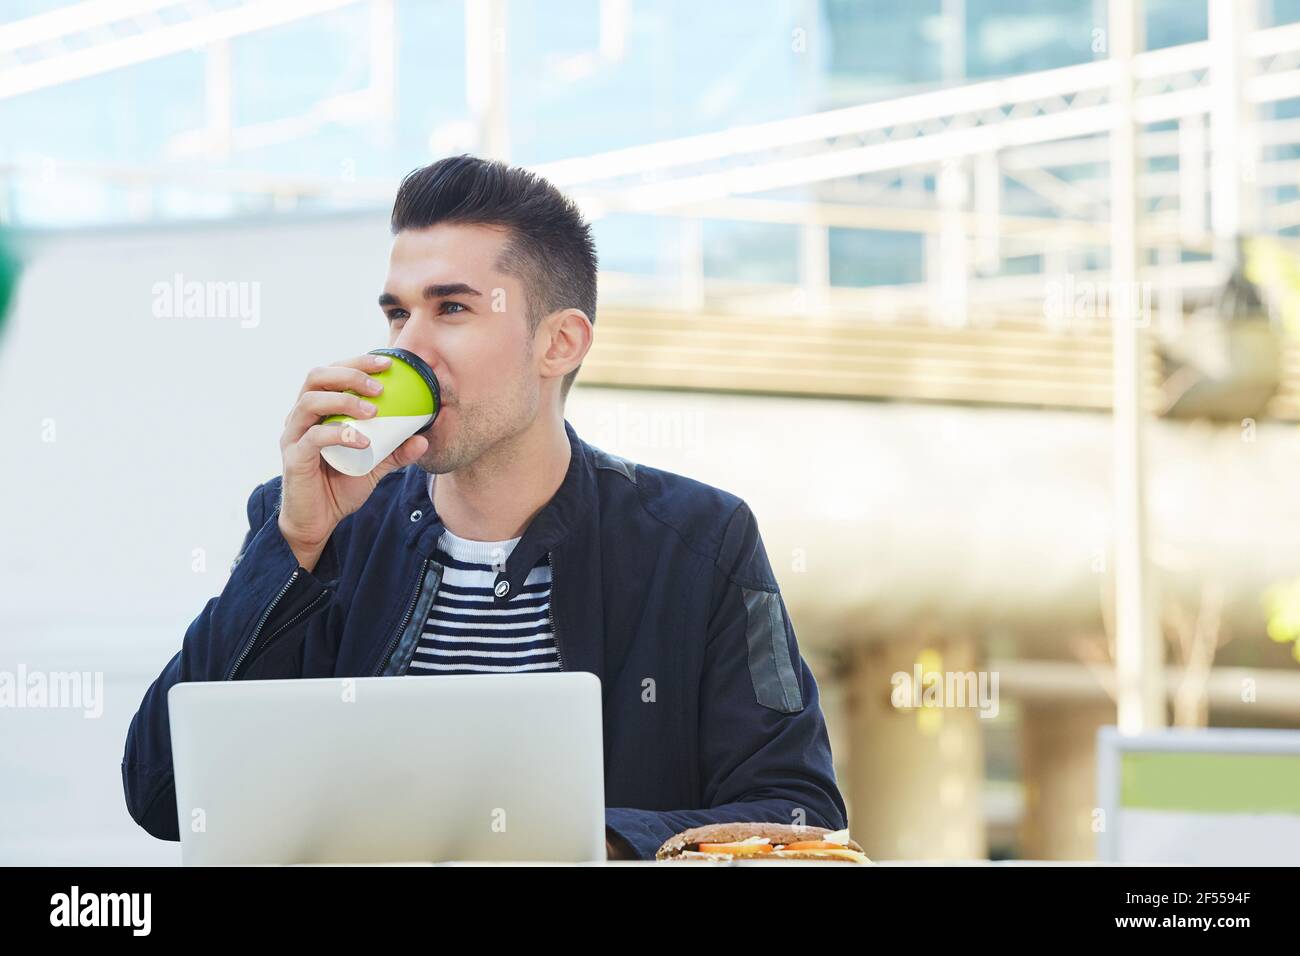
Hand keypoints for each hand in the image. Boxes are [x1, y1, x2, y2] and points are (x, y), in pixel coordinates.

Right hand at [277, 353, 428, 570]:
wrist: (318, 521)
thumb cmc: (340, 486)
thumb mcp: (374, 466)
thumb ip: (396, 452)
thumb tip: (424, 439)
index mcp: (319, 410)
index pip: (332, 372)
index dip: (357, 362)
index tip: (387, 363)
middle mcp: (301, 417)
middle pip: (316, 376)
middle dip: (350, 373)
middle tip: (380, 386)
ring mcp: (294, 435)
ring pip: (310, 401)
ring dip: (344, 400)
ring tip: (374, 411)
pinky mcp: (293, 458)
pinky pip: (312, 437)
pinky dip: (339, 434)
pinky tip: (363, 440)